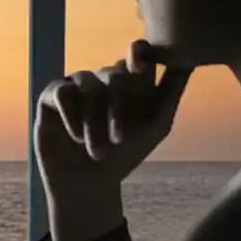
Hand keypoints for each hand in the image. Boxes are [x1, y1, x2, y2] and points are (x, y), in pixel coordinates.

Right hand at [35, 39, 192, 240]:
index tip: (142, 68)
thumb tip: (190, 59)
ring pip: (88, 84)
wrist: (89, 185)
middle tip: (120, 139)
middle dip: (119, 107)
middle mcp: (102, 79)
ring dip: (94, 119)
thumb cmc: (125, 156)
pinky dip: (71, 113)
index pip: (136, 57)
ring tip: (98, 151)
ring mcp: (76, 87)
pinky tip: (76, 137)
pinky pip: (61, 92)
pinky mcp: (50, 98)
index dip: (140, 56)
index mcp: (129, 81)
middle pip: (113, 73)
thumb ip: (170, 92)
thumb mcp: (155, 125)